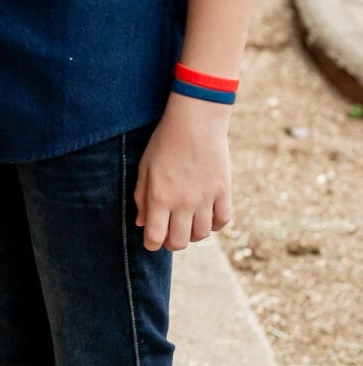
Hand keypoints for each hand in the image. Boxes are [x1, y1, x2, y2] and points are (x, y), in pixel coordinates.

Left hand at [134, 93, 232, 251]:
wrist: (196, 122)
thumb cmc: (165, 142)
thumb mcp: (145, 168)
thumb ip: (142, 198)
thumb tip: (142, 224)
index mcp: (160, 197)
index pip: (155, 237)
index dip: (151, 244)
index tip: (152, 239)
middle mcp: (183, 202)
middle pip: (180, 242)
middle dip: (172, 242)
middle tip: (170, 232)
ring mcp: (205, 198)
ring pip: (202, 234)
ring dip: (193, 233)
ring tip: (188, 221)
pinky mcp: (223, 192)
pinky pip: (222, 221)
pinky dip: (214, 224)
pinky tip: (206, 214)